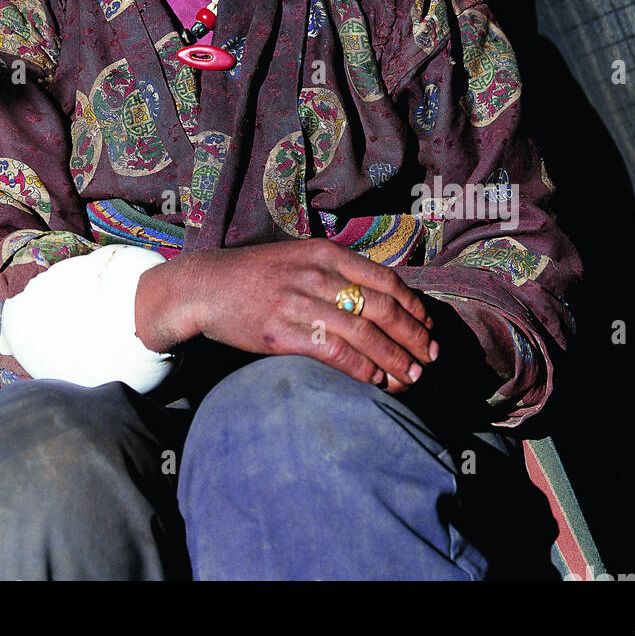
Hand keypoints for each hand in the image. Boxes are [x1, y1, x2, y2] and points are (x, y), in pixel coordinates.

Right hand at [134, 239, 437, 391]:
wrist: (204, 287)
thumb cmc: (255, 276)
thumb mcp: (299, 258)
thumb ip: (336, 271)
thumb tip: (381, 298)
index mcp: (326, 253)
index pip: (387, 281)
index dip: (416, 308)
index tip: (429, 329)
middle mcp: (317, 274)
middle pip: (383, 308)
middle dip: (414, 338)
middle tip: (430, 359)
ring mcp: (299, 302)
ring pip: (364, 333)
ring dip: (394, 360)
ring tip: (410, 379)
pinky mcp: (282, 331)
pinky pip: (335, 352)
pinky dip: (362, 369)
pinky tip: (375, 382)